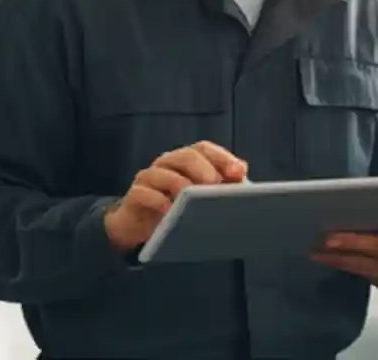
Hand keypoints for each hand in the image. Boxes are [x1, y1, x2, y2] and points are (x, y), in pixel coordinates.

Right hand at [104, 141, 247, 253]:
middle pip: (186, 156)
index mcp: (186, 161)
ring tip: (192, 199)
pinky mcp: (134, 196)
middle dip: (203, 169)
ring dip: (179, 184)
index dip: (222, 158)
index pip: (204, 149)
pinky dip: (158, 201)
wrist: (142, 229)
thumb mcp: (202, 200)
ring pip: (163, 172)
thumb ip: (221, 188)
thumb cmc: (177, 210)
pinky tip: (170, 212)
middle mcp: (167, 164)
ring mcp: (149, 178)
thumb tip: (242, 181)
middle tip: (214, 185)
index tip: (238, 172)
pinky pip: (144, 193)